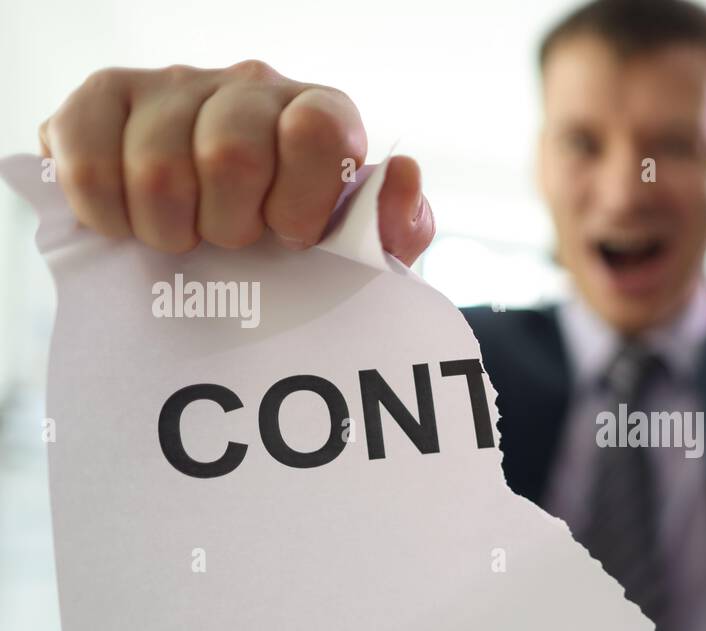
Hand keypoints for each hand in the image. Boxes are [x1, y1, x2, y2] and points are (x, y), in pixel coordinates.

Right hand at [39, 60, 433, 265]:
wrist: (221, 253)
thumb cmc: (297, 252)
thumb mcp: (361, 254)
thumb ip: (395, 226)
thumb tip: (403, 174)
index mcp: (321, 115)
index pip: (319, 130)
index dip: (302, 200)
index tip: (292, 238)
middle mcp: (250, 86)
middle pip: (231, 154)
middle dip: (229, 226)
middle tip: (232, 244)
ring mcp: (173, 84)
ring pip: (156, 167)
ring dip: (170, 231)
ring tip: (185, 239)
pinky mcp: (105, 97)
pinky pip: (86, 156)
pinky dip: (106, 212)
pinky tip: (128, 225)